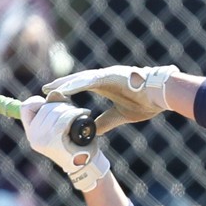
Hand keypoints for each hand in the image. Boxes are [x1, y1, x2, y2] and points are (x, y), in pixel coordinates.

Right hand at [21, 96, 111, 192]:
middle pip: (45, 107)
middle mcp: (32, 137)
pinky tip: (84, 114)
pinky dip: (76, 113)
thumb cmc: (76, 144)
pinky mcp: (53, 141)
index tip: (54, 104)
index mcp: (31, 133)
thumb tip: (54, 92)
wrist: (87, 166)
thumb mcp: (62, 124)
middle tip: (75, 110)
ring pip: (55, 111)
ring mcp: (41, 140)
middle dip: (61, 104)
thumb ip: (56, 109)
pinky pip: (64, 119)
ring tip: (81, 113)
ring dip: (70, 109)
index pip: (26, 107)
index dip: (39, 101)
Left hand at [43, 65, 175, 135]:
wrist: (161, 95)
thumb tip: (91, 131)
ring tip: (49, 89)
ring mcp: (107, 75)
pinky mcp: (111, 75)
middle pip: (76, 81)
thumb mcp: (119, 115)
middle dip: (60, 86)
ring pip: (80, 79)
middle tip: (44, 90)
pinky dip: (76, 84)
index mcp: (106, 86)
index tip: (53, 98)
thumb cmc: (146, 102)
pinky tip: (64, 88)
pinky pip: (90, 80)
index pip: (81, 87)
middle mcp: (104, 78)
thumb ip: (104, 122)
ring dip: (64, 84)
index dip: (66, 92)